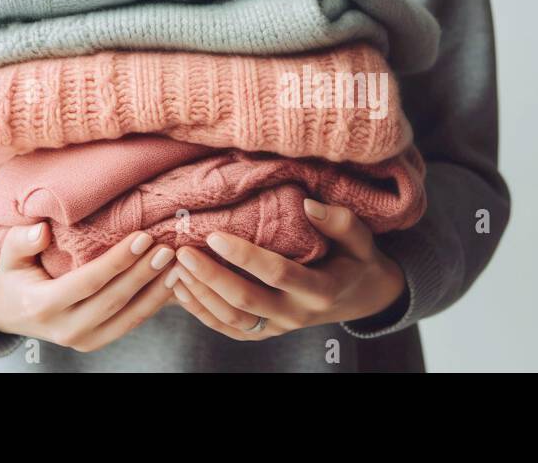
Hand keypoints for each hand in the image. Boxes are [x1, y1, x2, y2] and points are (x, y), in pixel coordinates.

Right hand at [0, 223, 177, 351]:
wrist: (8, 312)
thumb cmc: (13, 275)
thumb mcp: (8, 256)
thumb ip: (20, 241)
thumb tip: (40, 230)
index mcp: (42, 305)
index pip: (88, 282)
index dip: (118, 261)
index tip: (143, 237)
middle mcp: (64, 329)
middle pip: (113, 301)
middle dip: (144, 274)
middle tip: (168, 248)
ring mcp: (82, 341)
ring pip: (128, 317)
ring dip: (156, 292)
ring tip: (178, 265)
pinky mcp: (96, 342)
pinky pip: (130, 324)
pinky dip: (153, 305)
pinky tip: (171, 283)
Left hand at [166, 199, 405, 340]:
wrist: (362, 298)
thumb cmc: (358, 261)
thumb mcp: (360, 240)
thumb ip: (339, 221)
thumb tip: (307, 204)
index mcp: (320, 290)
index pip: (277, 273)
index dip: (244, 256)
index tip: (215, 234)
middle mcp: (297, 314)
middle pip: (245, 301)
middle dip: (210, 277)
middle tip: (182, 251)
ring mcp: (279, 328)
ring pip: (231, 319)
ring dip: (200, 295)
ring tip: (175, 268)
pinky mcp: (265, 334)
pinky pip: (228, 329)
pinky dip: (202, 312)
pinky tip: (181, 290)